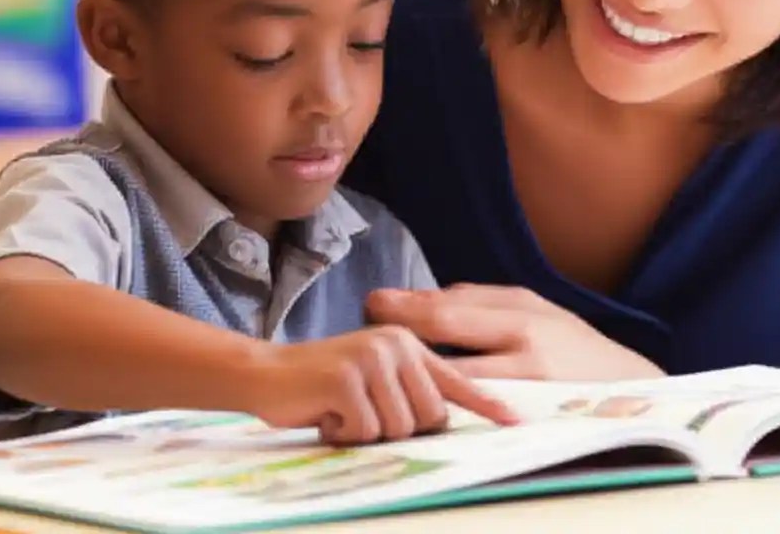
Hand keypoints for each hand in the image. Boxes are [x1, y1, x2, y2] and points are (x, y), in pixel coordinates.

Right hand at [250, 326, 519, 445]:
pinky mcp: (347, 378)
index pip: (455, 380)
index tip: (515, 421)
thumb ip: (408, 390)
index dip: (486, 404)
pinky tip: (326, 415)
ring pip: (399, 428)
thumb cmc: (321, 385)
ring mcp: (372, 358)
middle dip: (398, 430)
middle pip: (429, 416)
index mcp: (407, 344)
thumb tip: (442, 420)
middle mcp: (396, 345)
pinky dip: (343, 434)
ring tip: (342, 412)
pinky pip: (365, 430)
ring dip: (367, 434)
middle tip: (363, 417)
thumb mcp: (373, 378)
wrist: (264, 374)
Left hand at [365, 285, 664, 380]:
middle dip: (403, 324)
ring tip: (386, 366)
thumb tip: (427, 302)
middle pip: (449, 325)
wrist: (631, 385)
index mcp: (520, 308)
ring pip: (459, 370)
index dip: (408, 303)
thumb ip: (485, 307)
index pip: (452, 302)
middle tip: (366, 324)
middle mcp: (522, 333)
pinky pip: (481, 403)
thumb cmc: (574, 348)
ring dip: (420, 367)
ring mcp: (528, 371)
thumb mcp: (535, 312)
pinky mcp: (533, 402)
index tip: (373, 303)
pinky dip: (451, 400)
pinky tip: (427, 401)